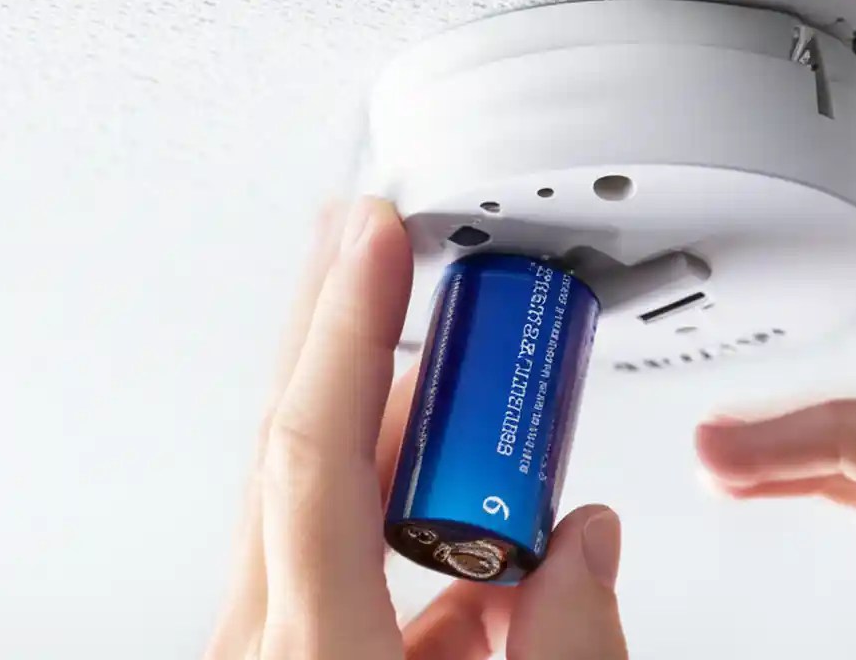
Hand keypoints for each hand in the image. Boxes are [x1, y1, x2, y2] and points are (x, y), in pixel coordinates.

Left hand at [203, 197, 628, 659]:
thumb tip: (586, 537)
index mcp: (320, 655)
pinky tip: (472, 528)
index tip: (375, 237)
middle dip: (351, 326)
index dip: (348, 324)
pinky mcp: (290, 654)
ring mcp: (270, 647)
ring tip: (455, 371)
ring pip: (315, 489)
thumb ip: (571, 642)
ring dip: (389, 421)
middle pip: (302, 443)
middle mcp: (271, 642)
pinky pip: (333, 551)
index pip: (317, 451)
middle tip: (384, 240)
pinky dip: (401, 513)